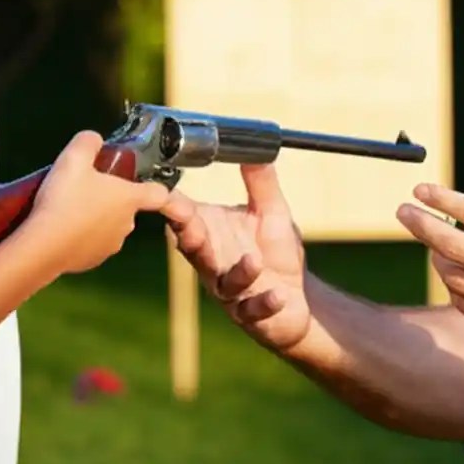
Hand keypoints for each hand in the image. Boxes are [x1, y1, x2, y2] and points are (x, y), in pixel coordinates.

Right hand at [28, 130, 169, 274]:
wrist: (43, 246)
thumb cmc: (65, 198)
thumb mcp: (73, 159)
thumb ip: (88, 143)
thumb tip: (94, 139)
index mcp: (130, 199)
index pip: (159, 193)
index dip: (153, 187)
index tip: (142, 183)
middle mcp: (127, 224)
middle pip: (126, 209)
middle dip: (110, 200)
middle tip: (84, 190)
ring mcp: (110, 246)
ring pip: (108, 228)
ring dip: (94, 220)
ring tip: (68, 211)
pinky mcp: (92, 262)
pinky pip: (90, 245)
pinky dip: (80, 238)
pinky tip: (60, 231)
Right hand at [161, 164, 310, 352]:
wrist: (297, 299)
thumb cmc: (276, 254)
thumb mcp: (272, 213)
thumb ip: (261, 183)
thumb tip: (252, 149)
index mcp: (212, 233)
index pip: (185, 216)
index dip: (174, 205)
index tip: (166, 193)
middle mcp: (212, 263)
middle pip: (193, 249)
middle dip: (189, 236)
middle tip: (188, 224)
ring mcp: (230, 291)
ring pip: (223, 284)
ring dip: (238, 272)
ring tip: (255, 259)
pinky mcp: (251, 315)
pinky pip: (252, 311)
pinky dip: (264, 302)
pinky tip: (279, 294)